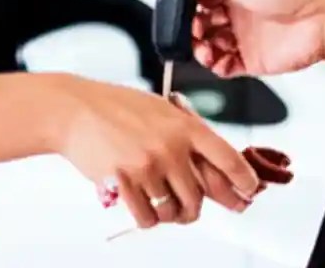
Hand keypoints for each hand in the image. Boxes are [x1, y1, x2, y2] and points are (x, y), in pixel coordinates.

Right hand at [49, 75, 260, 228]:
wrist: (75, 110)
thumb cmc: (115, 107)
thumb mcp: (160, 109)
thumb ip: (186, 133)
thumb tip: (211, 162)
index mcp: (184, 126)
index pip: (228, 158)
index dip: (244, 180)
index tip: (248, 191)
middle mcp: (170, 147)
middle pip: (199, 195)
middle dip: (195, 208)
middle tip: (191, 210)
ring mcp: (148, 166)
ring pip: (173, 210)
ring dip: (169, 214)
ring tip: (161, 205)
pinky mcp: (125, 182)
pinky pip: (147, 217)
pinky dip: (148, 218)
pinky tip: (142, 207)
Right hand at [171, 0, 324, 76]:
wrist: (324, 22)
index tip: (178, 4)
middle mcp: (237, 9)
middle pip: (199, 19)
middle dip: (189, 25)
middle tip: (191, 28)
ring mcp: (243, 34)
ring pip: (208, 44)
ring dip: (199, 47)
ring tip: (203, 48)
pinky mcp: (251, 58)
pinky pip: (224, 66)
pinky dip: (215, 66)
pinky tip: (215, 60)